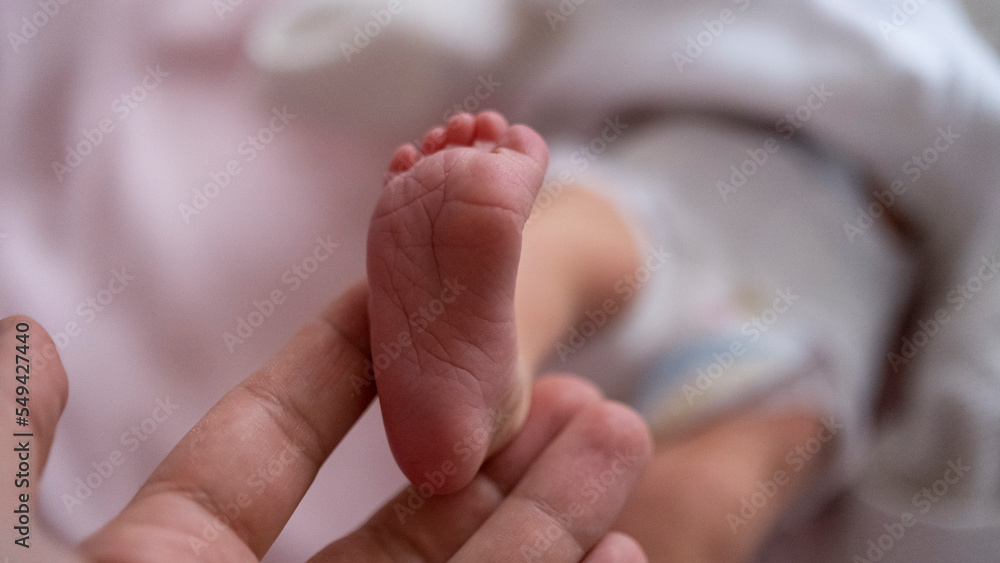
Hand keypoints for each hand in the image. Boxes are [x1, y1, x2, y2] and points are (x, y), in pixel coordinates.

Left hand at [1, 282, 651, 561]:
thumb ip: (17, 458)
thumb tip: (27, 336)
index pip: (268, 444)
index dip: (341, 364)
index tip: (410, 292)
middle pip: (398, 520)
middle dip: (488, 443)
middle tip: (559, 371)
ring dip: (550, 516)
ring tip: (612, 432)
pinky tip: (618, 553)